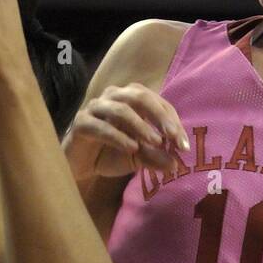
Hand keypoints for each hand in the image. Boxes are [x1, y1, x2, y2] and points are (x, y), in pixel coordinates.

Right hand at [63, 83, 190, 179]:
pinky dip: (119, 137)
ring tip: (155, 142)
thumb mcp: (138, 158)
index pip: (156, 102)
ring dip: (141, 126)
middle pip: (140, 96)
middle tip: (173, 136)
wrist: (79, 166)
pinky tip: (132, 149)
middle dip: (160, 116)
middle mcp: (112, 97)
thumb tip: (175, 163)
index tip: (183, 144)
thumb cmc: (109, 154)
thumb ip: (155, 157)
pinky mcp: (80, 123)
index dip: (172, 120)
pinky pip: (101, 126)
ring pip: (121, 109)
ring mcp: (94, 108)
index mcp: (130, 99)